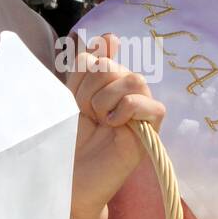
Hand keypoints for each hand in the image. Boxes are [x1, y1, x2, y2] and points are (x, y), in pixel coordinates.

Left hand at [63, 33, 164, 216]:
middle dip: (89, 90)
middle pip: (112, 65)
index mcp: (107, 83)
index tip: (75, 98)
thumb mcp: (69, 101)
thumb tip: (109, 37)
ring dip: (106, 100)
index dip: (82, 73)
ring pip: (134, 79)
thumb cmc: (66, 144)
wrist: (67, 181)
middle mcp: (126, 93)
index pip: (98, 55)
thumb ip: (84, 69)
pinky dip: (126, 111)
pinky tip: (113, 127)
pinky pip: (149, 105)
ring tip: (100, 121)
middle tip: (86, 115)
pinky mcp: (151, 132)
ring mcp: (140, 112)